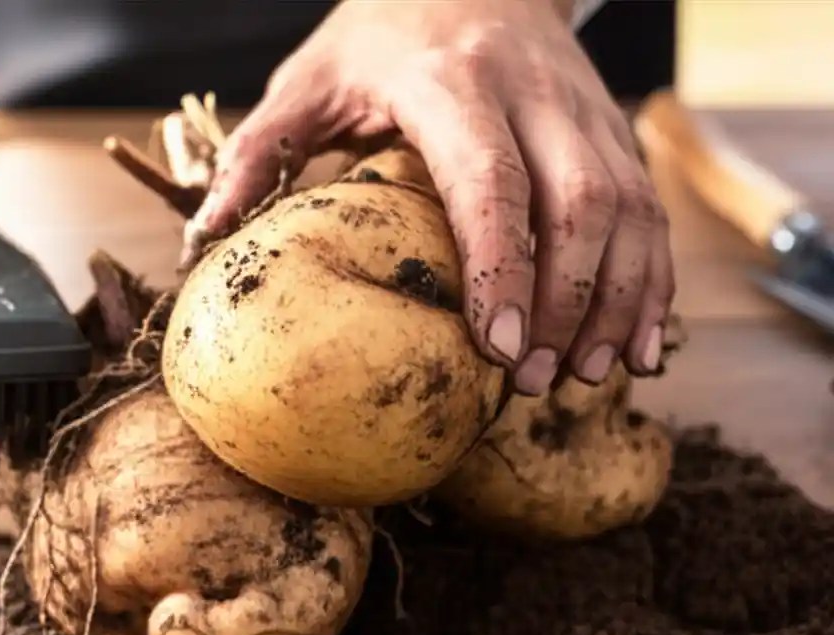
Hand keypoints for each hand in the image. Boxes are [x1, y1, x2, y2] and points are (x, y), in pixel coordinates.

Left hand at [189, 0, 673, 394]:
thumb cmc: (378, 36)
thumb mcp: (307, 80)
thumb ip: (257, 152)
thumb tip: (202, 238)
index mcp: (451, 81)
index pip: (489, 179)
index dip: (499, 264)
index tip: (494, 344)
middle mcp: (533, 91)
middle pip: (576, 201)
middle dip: (564, 300)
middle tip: (530, 380)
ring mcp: (584, 107)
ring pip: (627, 209)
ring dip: (616, 300)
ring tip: (585, 377)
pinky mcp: (613, 127)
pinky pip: (649, 208)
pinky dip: (650, 280)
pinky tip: (639, 343)